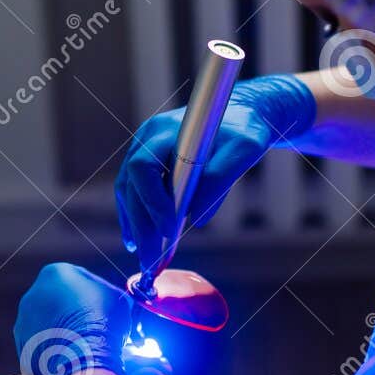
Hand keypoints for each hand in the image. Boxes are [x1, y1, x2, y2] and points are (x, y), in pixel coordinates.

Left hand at [13, 263, 129, 374]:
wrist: (84, 357)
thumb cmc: (103, 323)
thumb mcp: (118, 299)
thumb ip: (109, 294)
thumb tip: (112, 302)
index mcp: (54, 273)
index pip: (78, 279)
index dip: (95, 293)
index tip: (106, 308)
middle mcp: (33, 294)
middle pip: (58, 302)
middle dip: (74, 313)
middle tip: (94, 328)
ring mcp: (24, 321)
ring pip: (47, 325)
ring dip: (62, 332)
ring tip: (83, 346)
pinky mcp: (22, 346)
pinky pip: (41, 346)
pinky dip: (53, 351)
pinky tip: (71, 358)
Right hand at [115, 75, 315, 273]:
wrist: (243, 114)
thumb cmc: (244, 129)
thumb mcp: (243, 150)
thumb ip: (219, 181)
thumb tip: (195, 219)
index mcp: (164, 130)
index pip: (144, 168)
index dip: (153, 201)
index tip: (170, 230)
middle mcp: (147, 138)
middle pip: (132, 186)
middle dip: (142, 226)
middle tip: (152, 260)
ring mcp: (144, 150)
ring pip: (129, 193)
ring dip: (136, 226)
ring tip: (145, 258)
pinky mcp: (150, 163)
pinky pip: (134, 193)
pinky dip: (136, 218)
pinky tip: (138, 241)